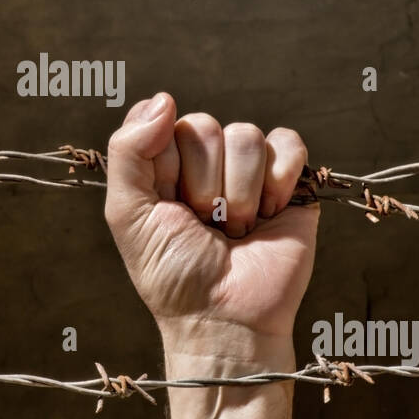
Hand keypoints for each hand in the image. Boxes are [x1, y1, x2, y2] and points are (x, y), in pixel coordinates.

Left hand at [103, 92, 318, 366]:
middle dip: (202, 184)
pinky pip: (287, 143)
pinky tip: (268, 213)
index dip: (168, 167)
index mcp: (166, 165)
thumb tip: (162, 98)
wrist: (224, 320)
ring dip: (238, 193)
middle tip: (205, 224)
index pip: (165, 123)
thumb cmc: (172, 274)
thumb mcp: (128, 213)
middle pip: (206, 126)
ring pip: (245, 136)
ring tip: (235, 229)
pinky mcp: (290, 182)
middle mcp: (208, 162)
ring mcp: (249, 170)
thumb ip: (128, 151)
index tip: (170, 207)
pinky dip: (278, 180)